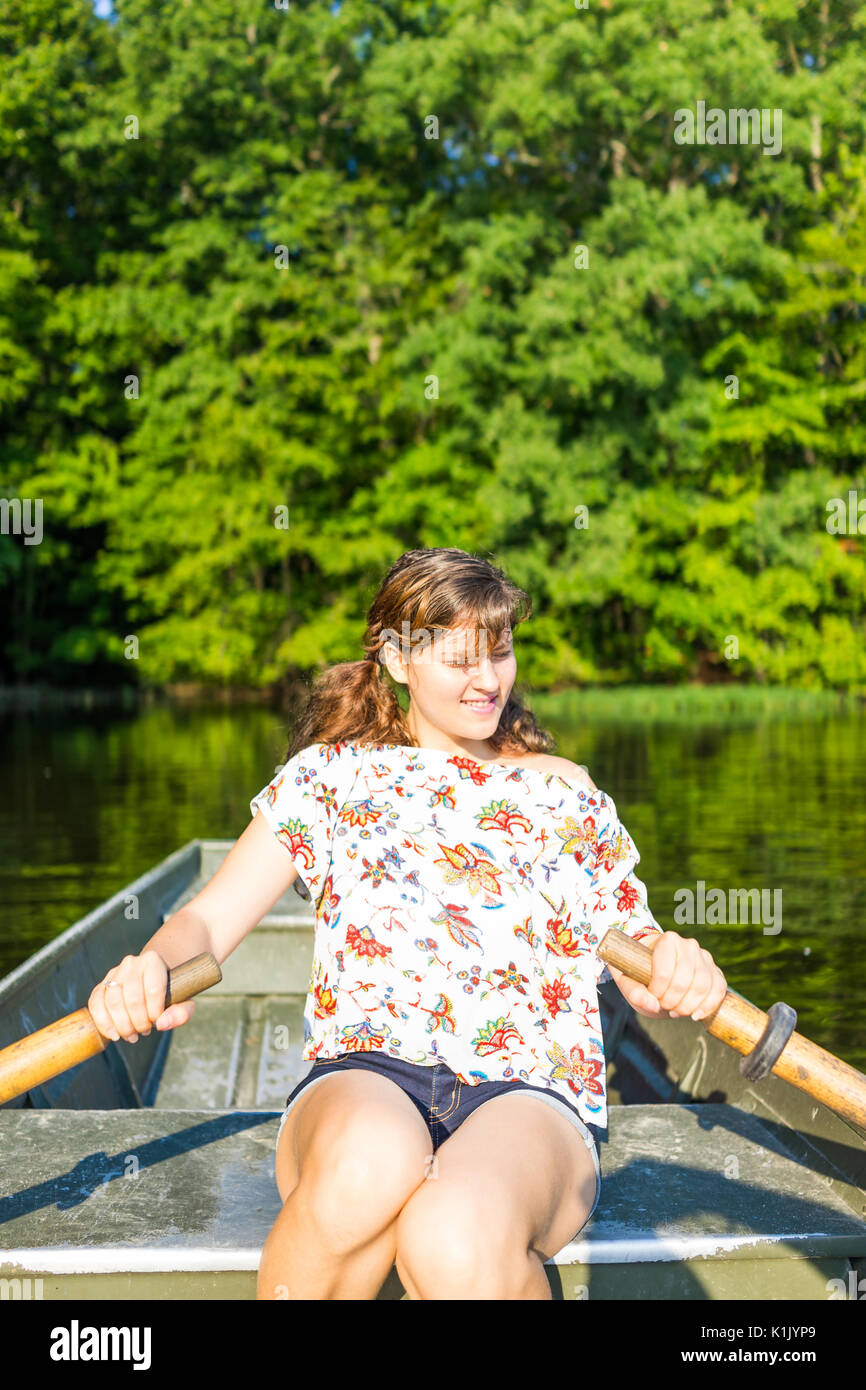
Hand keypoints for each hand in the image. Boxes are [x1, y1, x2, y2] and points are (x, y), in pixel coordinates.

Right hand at [87, 950, 196, 1042]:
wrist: (153, 978)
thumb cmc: (170, 991)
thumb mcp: (184, 1000)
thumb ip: (182, 1012)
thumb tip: (161, 1024)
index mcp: (153, 961)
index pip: (152, 990)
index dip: (154, 1012)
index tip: (157, 1021)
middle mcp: (131, 963)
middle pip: (132, 999)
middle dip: (138, 1022)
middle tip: (145, 1032)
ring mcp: (114, 973)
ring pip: (112, 1002)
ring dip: (122, 1025)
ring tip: (132, 1036)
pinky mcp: (101, 986)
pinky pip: (95, 1004)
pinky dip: (103, 1023)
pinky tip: (114, 1034)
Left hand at [608, 932, 726, 1021]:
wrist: (655, 968)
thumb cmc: (640, 971)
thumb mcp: (628, 980)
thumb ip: (634, 992)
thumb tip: (652, 1005)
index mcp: (667, 941)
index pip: (665, 973)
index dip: (657, 991)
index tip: (651, 996)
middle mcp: (689, 945)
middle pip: (684, 982)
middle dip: (672, 1002)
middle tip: (663, 1006)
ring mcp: (705, 958)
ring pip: (703, 987)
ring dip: (688, 1006)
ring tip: (675, 1011)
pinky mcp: (715, 972)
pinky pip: (719, 990)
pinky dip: (708, 1006)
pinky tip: (695, 1015)